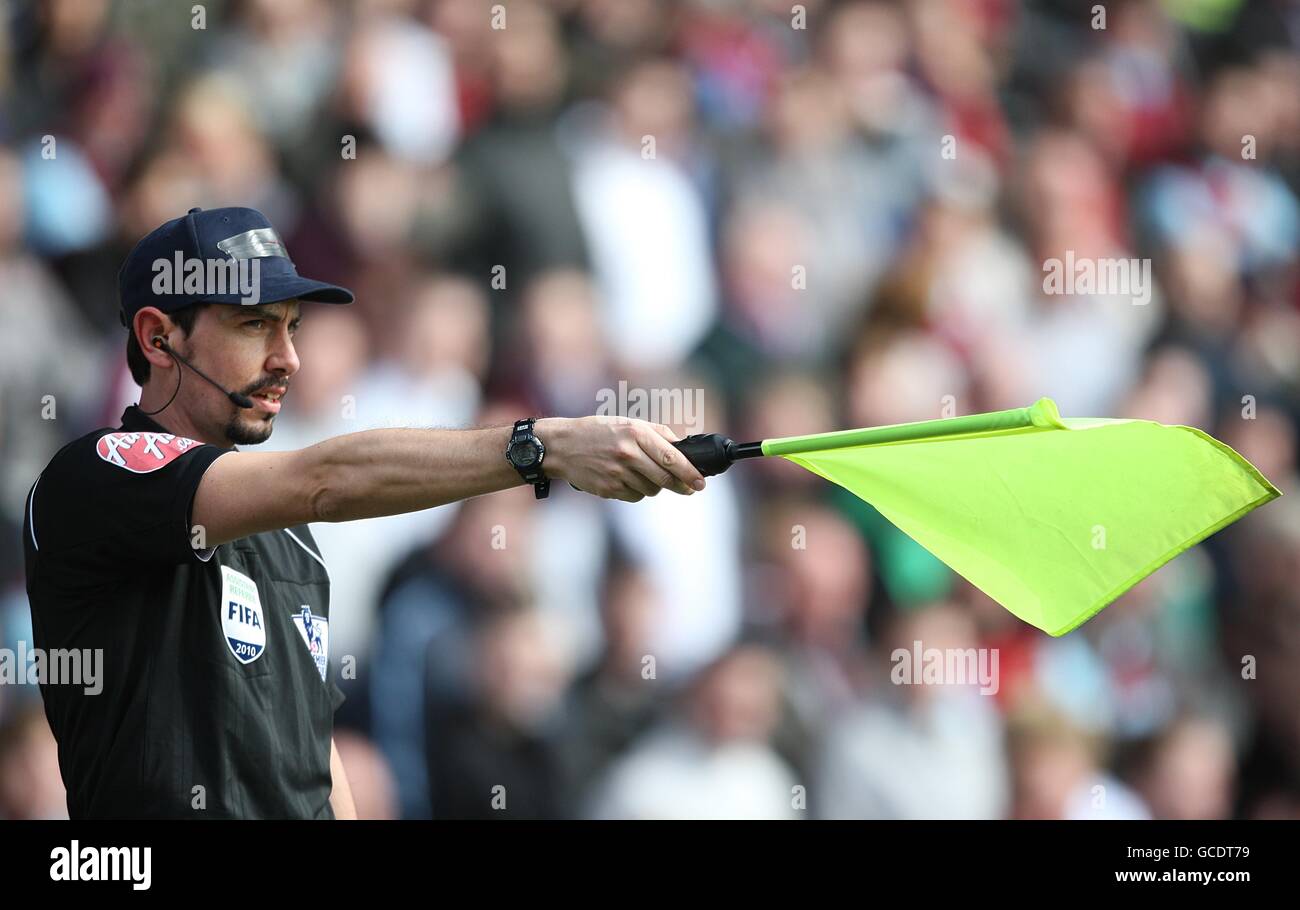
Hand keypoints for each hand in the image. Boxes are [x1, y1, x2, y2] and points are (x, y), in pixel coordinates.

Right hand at [536, 416, 706, 502]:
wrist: (562, 446)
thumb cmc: (598, 432)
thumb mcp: (627, 423)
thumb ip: (656, 433)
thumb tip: (683, 448)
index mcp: (635, 433)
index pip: (671, 457)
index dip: (689, 472)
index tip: (701, 482)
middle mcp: (627, 453)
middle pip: (665, 478)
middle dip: (681, 486)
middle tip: (689, 488)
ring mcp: (617, 473)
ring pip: (651, 490)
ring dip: (654, 486)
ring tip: (641, 473)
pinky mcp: (608, 489)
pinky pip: (635, 496)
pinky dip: (637, 491)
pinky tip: (626, 480)